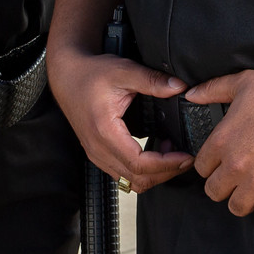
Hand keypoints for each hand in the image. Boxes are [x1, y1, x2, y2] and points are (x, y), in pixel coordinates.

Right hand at [48, 43, 193, 193]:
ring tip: (173, 155)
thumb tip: (179, 87)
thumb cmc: (91, 74)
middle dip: (166, 173)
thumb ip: (152, 80)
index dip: (166, 164)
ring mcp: (96, 154)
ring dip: (155, 174)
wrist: (67, 75)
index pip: (139, 164)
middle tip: (186, 158)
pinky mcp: (98, 153)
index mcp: (105, 132)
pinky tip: (156, 152)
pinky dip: (143, 170)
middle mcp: (98, 149)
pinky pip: (123, 174)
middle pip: (137, 179)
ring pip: (130, 182)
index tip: (185, 156)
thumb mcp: (124, 71)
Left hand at [187, 70, 253, 222]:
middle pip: (214, 192)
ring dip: (245, 200)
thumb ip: (213, 89)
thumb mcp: (243, 83)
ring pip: (237, 207)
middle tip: (236, 179)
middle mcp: (235, 165)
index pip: (201, 168)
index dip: (211, 166)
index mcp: (222, 141)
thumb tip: (192, 94)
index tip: (220, 164)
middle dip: (224, 186)